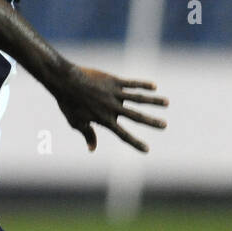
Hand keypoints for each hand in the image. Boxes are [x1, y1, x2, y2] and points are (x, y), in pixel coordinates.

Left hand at [52, 66, 167, 151]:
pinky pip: (131, 83)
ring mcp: (114, 93)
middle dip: (151, 122)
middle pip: (136, 116)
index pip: (122, 134)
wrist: (64, 80)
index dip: (134, 143)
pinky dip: (143, 84)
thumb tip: (92, 149)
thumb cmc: (68, 102)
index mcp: (103, 119)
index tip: (146, 150)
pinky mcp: (113, 81)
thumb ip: (87, 133)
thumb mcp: (75, 121)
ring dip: (154, 101)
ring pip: (138, 98)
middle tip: (165, 125)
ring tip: (167, 103)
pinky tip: (154, 86)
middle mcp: (112, 107)